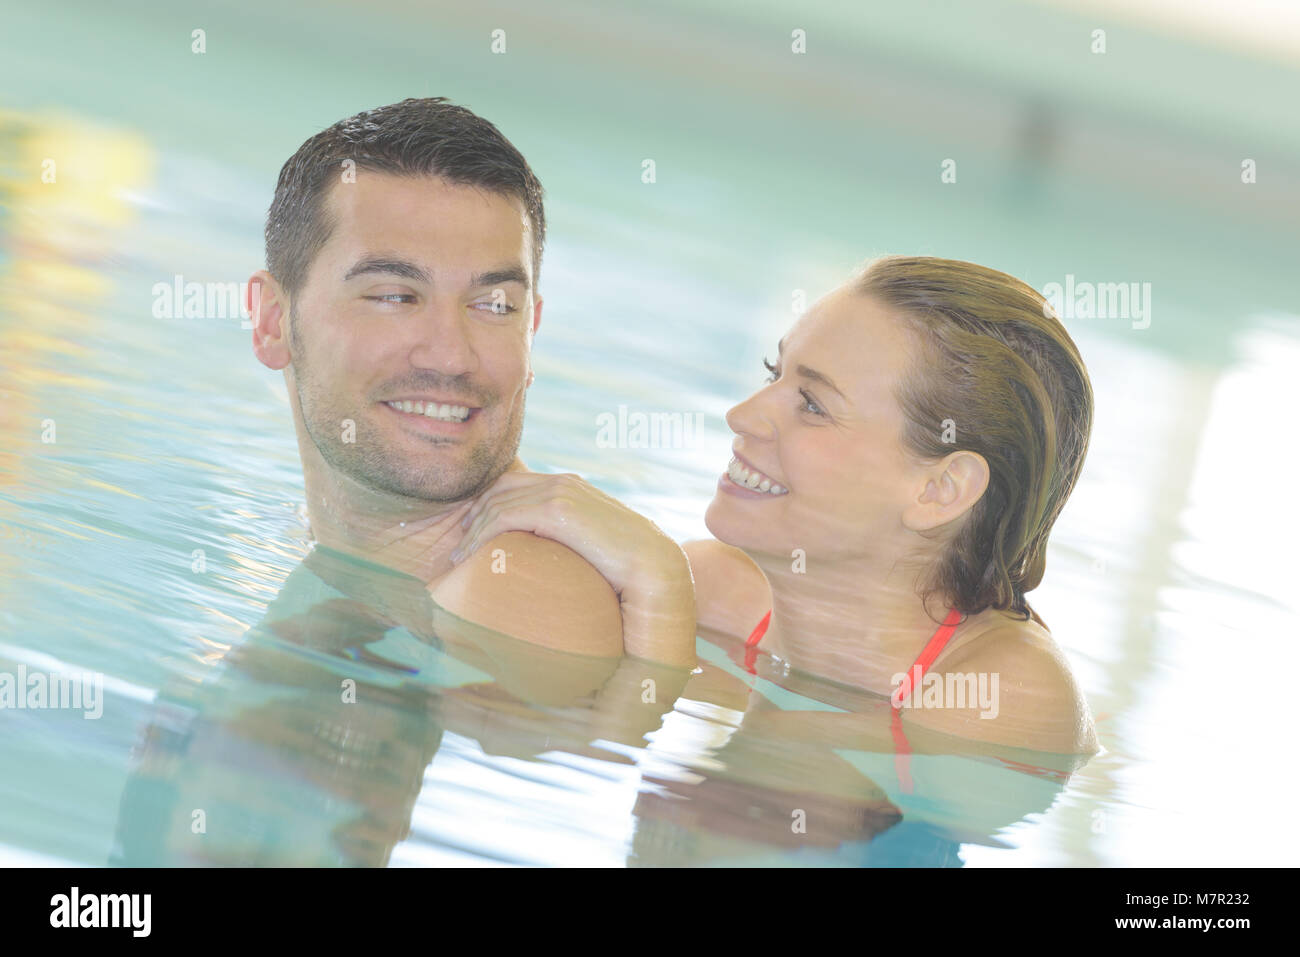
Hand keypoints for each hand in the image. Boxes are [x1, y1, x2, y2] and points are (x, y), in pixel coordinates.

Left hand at [450, 471, 696, 666]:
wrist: (656, 568)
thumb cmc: (626, 566)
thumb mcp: (592, 544)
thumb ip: (569, 539)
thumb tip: (552, 562)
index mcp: (571, 486)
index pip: (514, 484)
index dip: (487, 506)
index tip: (472, 534)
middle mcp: (564, 483)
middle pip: (500, 490)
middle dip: (474, 515)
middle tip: (458, 547)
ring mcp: (561, 492)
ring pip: (498, 502)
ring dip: (474, 529)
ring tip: (459, 557)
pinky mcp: (557, 510)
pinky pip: (505, 517)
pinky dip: (482, 535)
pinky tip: (472, 556)